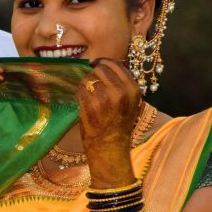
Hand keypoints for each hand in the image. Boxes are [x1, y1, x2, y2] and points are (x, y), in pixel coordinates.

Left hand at [75, 59, 140, 184]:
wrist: (111, 148)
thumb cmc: (119, 125)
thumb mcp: (129, 103)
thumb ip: (121, 85)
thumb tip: (104, 66)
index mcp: (133, 89)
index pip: (116, 65)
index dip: (104, 63)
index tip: (96, 64)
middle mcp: (120, 91)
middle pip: (101, 69)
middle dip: (93, 74)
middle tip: (92, 84)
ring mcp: (105, 98)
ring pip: (89, 78)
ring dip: (85, 84)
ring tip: (88, 95)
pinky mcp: (90, 105)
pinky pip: (80, 89)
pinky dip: (79, 94)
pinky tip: (83, 102)